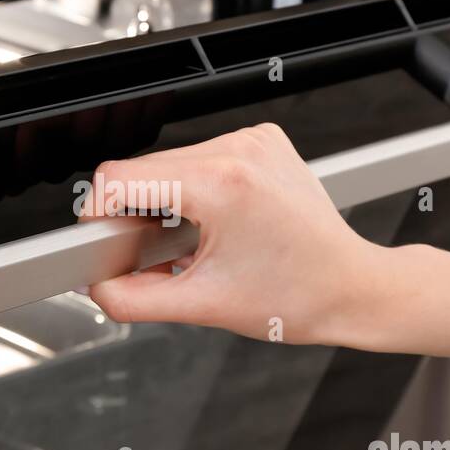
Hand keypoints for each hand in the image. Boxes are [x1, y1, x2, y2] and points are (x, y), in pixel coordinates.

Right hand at [79, 123, 411, 347]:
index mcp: (223, 184)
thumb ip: (132, 299)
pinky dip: (192, 192)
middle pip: (142, 170)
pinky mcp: (260, 143)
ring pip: (168, 164)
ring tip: (189, 245)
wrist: (352, 288)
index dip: (97, 214)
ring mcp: (252, 142)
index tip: (100, 241)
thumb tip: (97, 285)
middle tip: (150, 258)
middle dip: (133, 216)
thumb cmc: (299, 297)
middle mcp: (238, 151)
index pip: (120, 178)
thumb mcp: (203, 306)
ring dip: (163, 204)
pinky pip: (199, 159)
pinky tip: (209, 225)